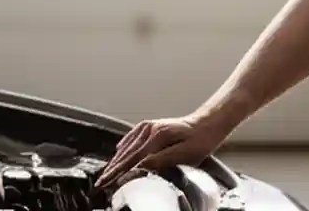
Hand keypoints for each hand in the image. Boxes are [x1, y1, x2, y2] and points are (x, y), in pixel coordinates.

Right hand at [95, 113, 231, 189]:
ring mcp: (148, 126)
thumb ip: (162, 159)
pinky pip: (132, 138)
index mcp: (157, 136)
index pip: (133, 159)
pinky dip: (124, 147)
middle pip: (126, 153)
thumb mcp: (185, 154)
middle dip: (112, 169)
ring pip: (127, 146)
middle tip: (101, 183)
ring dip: (116, 160)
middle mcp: (149, 129)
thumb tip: (141, 166)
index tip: (108, 182)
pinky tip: (118, 152)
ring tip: (106, 174)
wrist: (207, 124)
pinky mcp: (150, 126)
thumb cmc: (200, 140)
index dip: (119, 172)